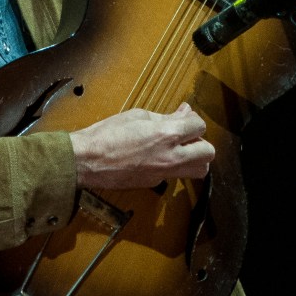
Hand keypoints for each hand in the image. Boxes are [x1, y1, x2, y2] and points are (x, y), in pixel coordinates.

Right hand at [70, 102, 214, 188]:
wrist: (87, 160)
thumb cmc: (107, 134)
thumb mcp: (138, 116)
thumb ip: (166, 116)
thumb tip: (184, 112)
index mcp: (166, 134)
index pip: (199, 126)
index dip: (192, 120)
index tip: (184, 118)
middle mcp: (170, 156)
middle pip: (208, 152)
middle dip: (200, 141)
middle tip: (186, 135)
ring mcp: (163, 173)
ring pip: (199, 171)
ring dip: (196, 159)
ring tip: (181, 149)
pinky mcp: (155, 183)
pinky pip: (177, 175)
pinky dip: (176, 167)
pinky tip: (162, 157)